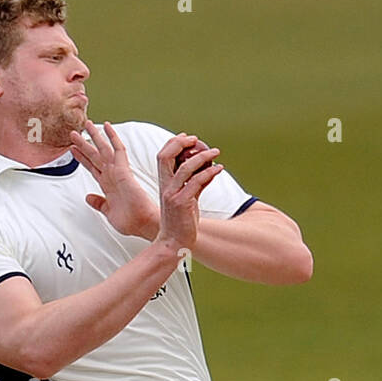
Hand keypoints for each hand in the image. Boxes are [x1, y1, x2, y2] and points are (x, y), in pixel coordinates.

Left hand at [69, 120, 160, 238]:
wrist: (143, 224)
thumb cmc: (132, 221)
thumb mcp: (109, 212)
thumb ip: (99, 203)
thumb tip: (88, 198)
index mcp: (108, 185)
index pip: (92, 167)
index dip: (82, 158)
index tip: (73, 150)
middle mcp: (112, 176)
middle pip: (95, 156)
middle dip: (84, 143)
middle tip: (74, 132)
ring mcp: (118, 172)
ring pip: (103, 149)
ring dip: (94, 136)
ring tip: (85, 124)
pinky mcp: (124, 170)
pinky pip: (118, 149)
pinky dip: (112, 137)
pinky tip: (107, 126)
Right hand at [155, 132, 222, 253]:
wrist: (174, 243)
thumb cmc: (180, 223)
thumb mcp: (187, 200)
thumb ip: (195, 185)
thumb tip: (210, 171)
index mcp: (163, 185)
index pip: (162, 156)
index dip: (173, 143)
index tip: (186, 137)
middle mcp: (165, 187)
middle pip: (166, 156)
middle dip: (181, 143)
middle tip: (196, 139)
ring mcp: (172, 194)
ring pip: (185, 167)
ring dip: (202, 156)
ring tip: (215, 151)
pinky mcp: (182, 203)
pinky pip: (197, 182)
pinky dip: (210, 172)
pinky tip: (219, 169)